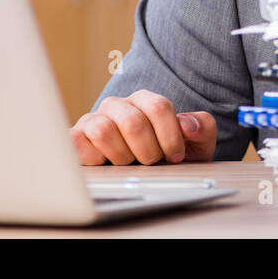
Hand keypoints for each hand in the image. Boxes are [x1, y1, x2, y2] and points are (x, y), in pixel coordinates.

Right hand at [69, 89, 216, 164]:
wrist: (142, 177)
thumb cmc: (167, 158)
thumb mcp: (195, 144)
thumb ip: (202, 127)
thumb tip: (188, 125)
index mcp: (145, 101)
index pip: (159, 107)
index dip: (170, 137)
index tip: (175, 156)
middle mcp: (117, 106)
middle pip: (133, 121)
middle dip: (148, 150)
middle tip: (152, 163)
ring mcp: (93, 120)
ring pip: (104, 130)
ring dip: (122, 156)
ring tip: (129, 163)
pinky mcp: (75, 138)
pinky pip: (78, 143)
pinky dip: (95, 158)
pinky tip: (106, 164)